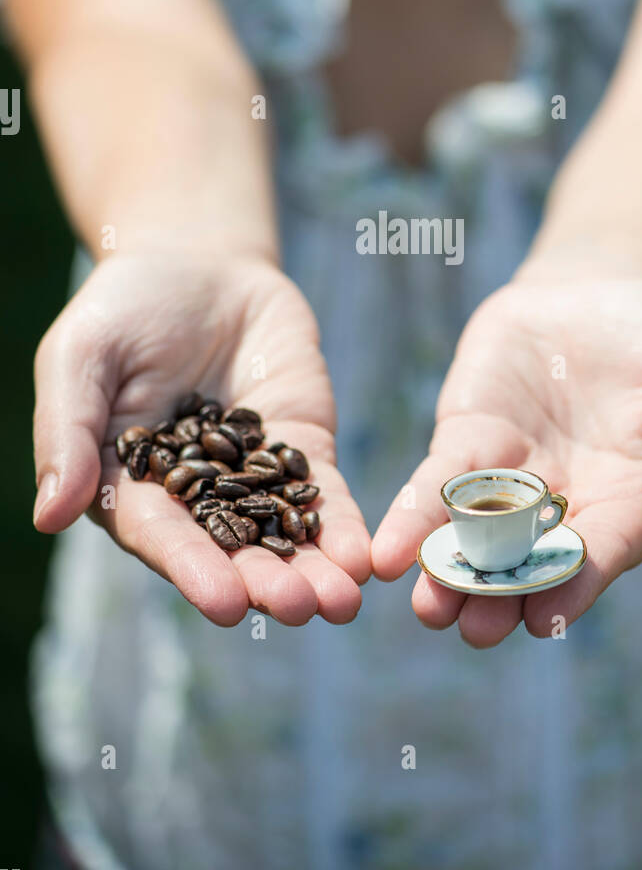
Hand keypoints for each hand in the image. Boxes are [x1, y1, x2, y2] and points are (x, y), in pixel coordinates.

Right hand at [33, 252, 370, 626]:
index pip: (160, 536)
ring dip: (313, 572)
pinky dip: (342, 527)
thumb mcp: (80, 356)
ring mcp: (250, 477)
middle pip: (229, 549)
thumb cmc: (121, 308)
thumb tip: (48, 517)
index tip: (225, 603)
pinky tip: (365, 558)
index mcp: (127, 487)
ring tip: (341, 602)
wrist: (196, 261)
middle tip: (298, 608)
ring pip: (281, 535)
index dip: (192, 569)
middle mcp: (190, 498)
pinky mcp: (299, 449)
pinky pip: (323, 494)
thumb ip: (67, 433)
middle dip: (264, 582)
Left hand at [372, 273, 641, 645]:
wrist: (603, 290)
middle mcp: (570, 504)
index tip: (547, 619)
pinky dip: (414, 517)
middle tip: (475, 630)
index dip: (576, 585)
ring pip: (477, 539)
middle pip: (531, 564)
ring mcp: (514, 477)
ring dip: (450, 575)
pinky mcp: (467, 441)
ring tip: (427, 607)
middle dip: (502, 599)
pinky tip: (388, 550)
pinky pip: (437, 485)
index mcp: (635, 500)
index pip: (603, 553)